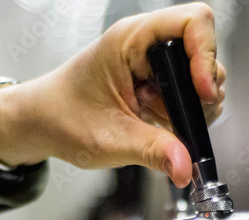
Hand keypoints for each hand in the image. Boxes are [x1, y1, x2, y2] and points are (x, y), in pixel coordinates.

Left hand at [0, 2, 225, 187]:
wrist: (43, 123)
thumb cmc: (63, 117)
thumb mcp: (111, 140)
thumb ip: (153, 152)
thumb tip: (186, 167)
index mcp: (131, 40)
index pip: (192, 23)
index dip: (205, 55)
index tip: (202, 92)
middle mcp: (146, 44)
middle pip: (203, 49)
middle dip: (202, 89)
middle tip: (180, 118)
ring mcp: (153, 62)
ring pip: (201, 73)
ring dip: (194, 105)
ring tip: (163, 123)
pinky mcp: (157, 80)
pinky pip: (189, 91)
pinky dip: (185, 113)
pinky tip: (162, 125)